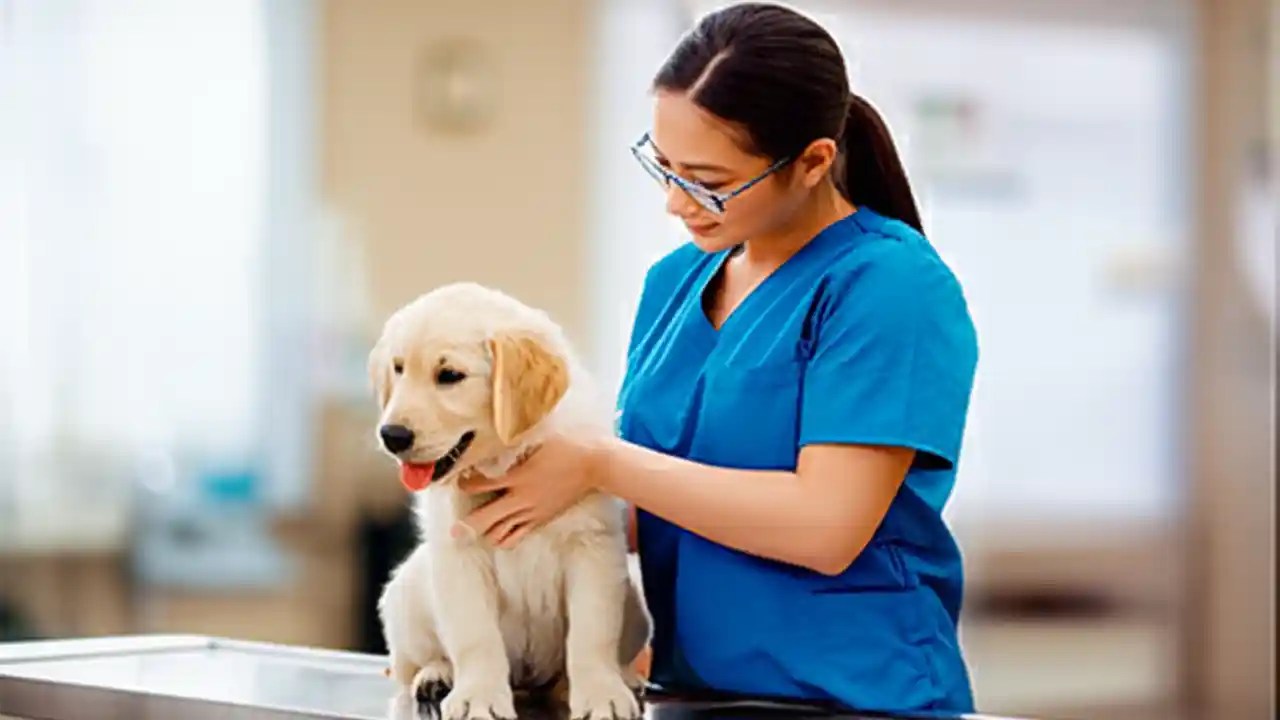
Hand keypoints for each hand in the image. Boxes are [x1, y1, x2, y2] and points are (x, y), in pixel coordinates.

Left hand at [455, 433, 605, 548]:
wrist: (595, 464)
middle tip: (454, 530)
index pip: (481, 485)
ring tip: (476, 529)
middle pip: (486, 518)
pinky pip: (518, 536)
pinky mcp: (542, 519)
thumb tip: (495, 435)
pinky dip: (505, 538)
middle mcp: (522, 498)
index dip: (466, 485)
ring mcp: (532, 512)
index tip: (458, 481)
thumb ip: (515, 442)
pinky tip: (498, 534)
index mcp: (518, 476)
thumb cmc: (568, 445)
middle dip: (467, 525)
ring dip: (486, 532)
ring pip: (501, 533)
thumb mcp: (537, 438)